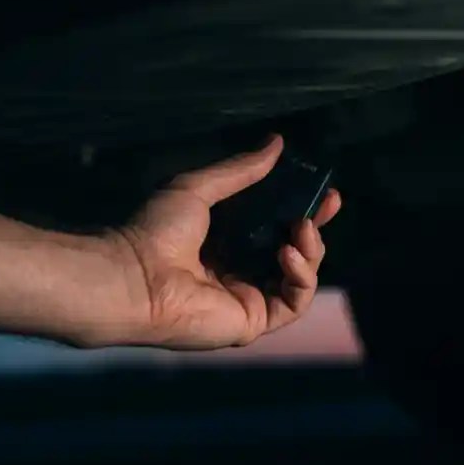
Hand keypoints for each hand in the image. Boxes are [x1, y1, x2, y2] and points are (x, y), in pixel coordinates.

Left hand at [108, 135, 340, 349]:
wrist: (134, 275)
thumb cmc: (157, 231)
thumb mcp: (200, 188)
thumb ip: (240, 169)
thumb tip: (277, 142)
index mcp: (224, 243)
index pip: (274, 227)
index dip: (300, 209)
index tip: (322, 191)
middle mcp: (238, 272)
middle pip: (292, 251)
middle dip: (314, 227)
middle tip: (328, 203)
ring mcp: (247, 298)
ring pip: (299, 277)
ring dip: (311, 250)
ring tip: (301, 228)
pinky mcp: (253, 322)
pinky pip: (292, 303)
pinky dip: (301, 277)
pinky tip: (289, 252)